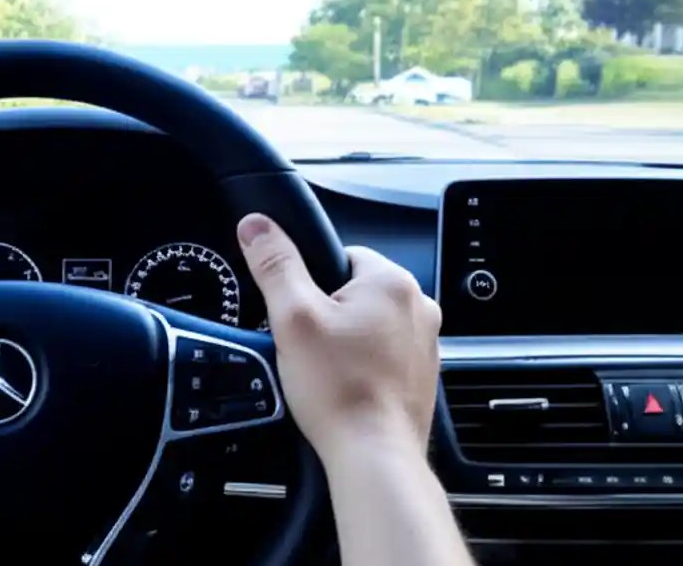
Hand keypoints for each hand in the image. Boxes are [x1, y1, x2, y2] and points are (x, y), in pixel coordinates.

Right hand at [237, 214, 439, 452]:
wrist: (373, 455)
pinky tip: (345, 387)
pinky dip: (363, 367)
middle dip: (328, 314)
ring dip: (346, 341)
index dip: (310, 282)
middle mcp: (419, 307)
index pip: (341, 255)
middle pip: (355, 292)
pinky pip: (383, 356)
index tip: (299, 311)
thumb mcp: (293, 317)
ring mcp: (425, 344)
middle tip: (308, 345)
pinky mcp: (422, 376)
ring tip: (327, 371)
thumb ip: (275, 265)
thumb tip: (257, 226)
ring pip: (369, 325)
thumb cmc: (340, 390)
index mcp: (392, 281)